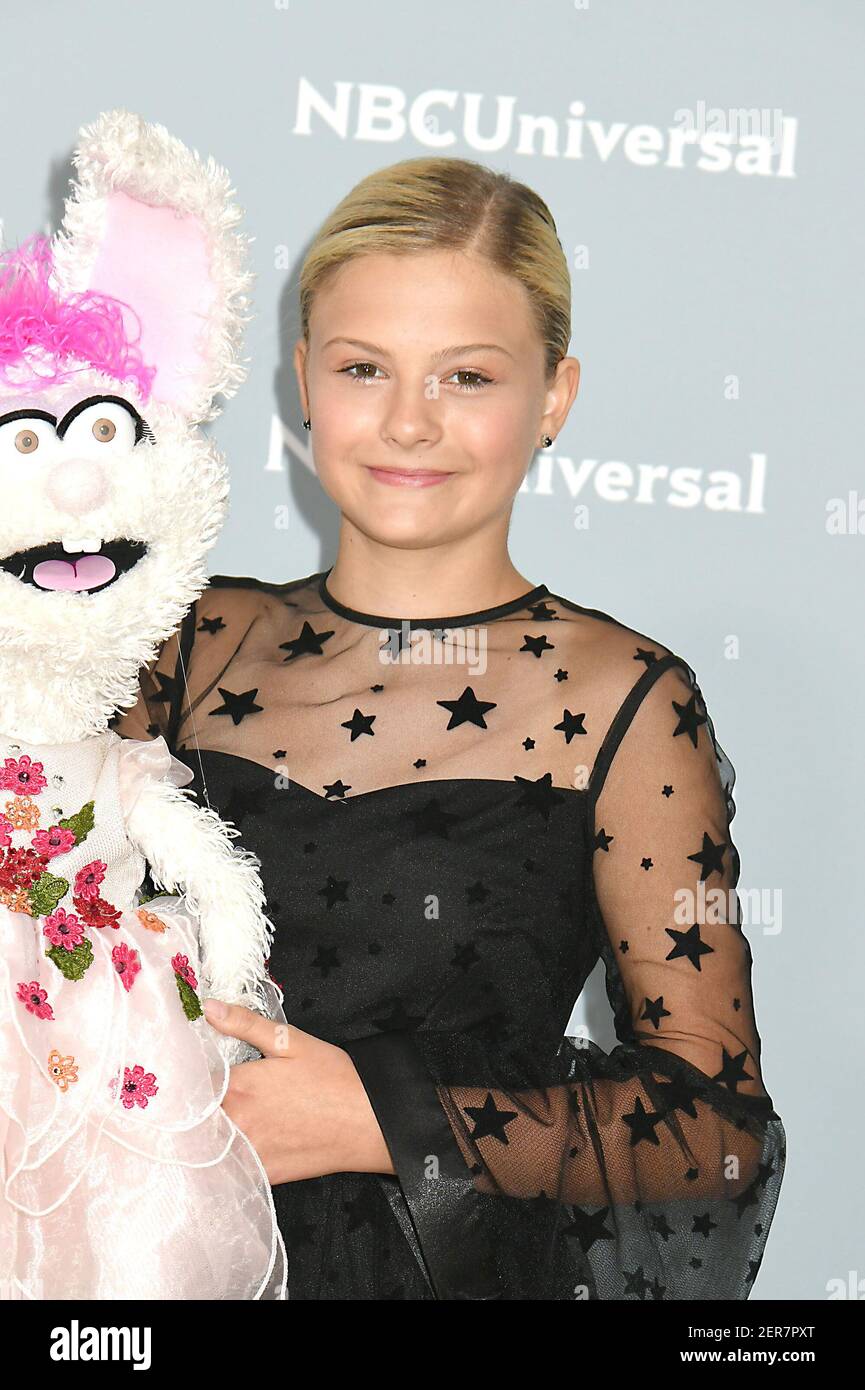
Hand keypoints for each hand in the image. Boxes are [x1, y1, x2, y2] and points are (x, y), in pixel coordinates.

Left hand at [202, 998, 395, 1184]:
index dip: (188, 1079)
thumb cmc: (333, 1078)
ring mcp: (249, 1153)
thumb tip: (208, 1008)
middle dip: (195, 1109)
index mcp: (238, 1086)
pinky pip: (231, 1169)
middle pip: (196, 1118)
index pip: (192, 1085)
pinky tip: (239, 1146)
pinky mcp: (262, 1175)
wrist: (369, 1123)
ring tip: (214, 1124)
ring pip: (210, 1146)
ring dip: (208, 1135)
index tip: (188, 1074)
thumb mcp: (290, 1041)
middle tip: (196, 1101)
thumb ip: (245, 1024)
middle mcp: (237, 1122)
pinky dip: (228, 1158)